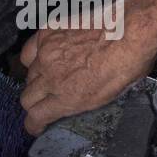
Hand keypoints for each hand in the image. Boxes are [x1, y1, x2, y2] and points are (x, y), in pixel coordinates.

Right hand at [19, 25, 156, 135]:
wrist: (129, 32)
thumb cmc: (126, 65)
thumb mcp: (105, 98)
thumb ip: (79, 103)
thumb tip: (70, 104)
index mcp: (66, 98)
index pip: (35, 117)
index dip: (34, 124)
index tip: (36, 124)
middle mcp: (51, 78)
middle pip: (27, 97)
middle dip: (35, 103)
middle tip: (45, 100)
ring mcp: (47, 54)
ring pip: (28, 74)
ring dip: (37, 79)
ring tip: (50, 75)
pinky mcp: (48, 33)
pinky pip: (29, 51)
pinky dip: (35, 56)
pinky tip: (46, 55)